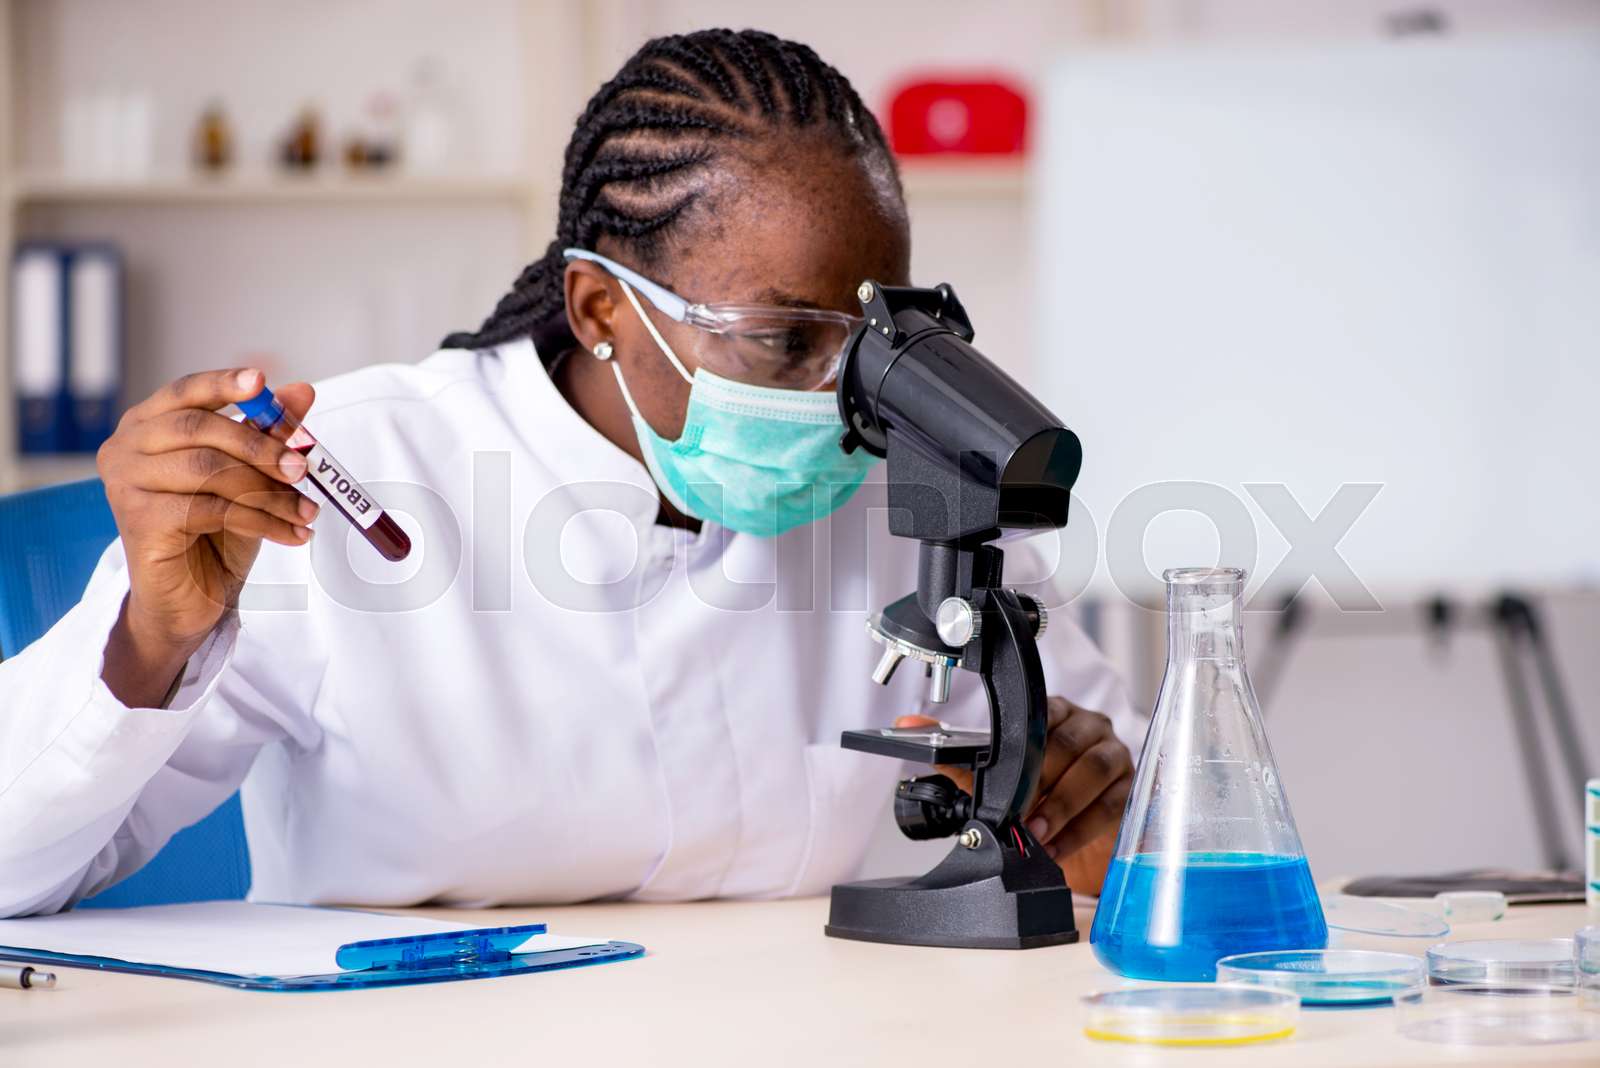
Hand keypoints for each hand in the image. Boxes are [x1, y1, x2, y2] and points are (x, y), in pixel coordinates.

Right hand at [98, 369, 316, 704]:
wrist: (189, 599)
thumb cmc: (215, 532)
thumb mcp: (250, 477)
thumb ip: (269, 434)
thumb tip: (302, 392)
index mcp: (149, 424)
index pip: (186, 391)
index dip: (224, 384)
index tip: (261, 381)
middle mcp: (126, 447)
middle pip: (201, 428)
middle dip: (261, 447)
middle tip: (304, 468)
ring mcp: (126, 483)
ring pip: (210, 470)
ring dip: (269, 491)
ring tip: (305, 511)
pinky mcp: (139, 520)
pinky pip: (212, 508)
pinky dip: (261, 520)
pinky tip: (288, 534)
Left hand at [896, 696, 1133, 891]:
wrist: (1073, 838)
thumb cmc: (1036, 796)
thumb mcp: (995, 775)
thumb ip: (956, 751)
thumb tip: (909, 725)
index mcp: (1053, 713)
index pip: (1040, 716)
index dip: (1023, 750)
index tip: (1005, 781)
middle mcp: (1087, 726)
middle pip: (1068, 744)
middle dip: (1041, 783)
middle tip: (1019, 814)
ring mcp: (1113, 754)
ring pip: (1094, 770)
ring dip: (1061, 805)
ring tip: (1037, 833)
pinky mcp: (1130, 788)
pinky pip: (1111, 805)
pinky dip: (1081, 828)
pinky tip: (1058, 845)